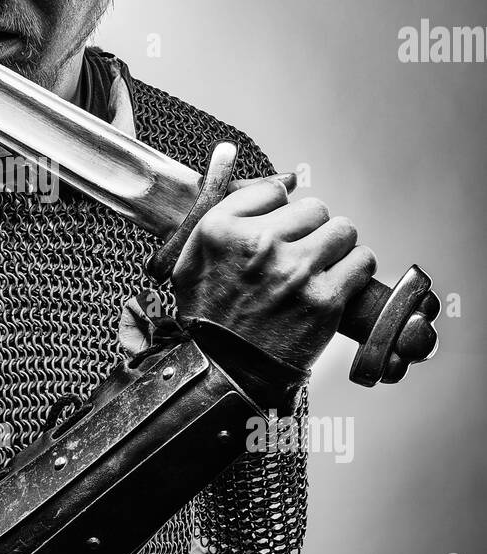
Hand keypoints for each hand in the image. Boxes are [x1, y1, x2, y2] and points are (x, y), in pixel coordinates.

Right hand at [170, 179, 377, 371]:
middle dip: (311, 229)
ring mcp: (295, 271)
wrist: (225, 371)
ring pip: (343, 229)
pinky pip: (362, 261)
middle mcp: (260, 244)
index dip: (279, 213)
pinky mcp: (324, 299)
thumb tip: (283, 182)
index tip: (277, 230)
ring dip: (337, 246)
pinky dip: (356, 269)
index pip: (273, 191)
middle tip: (300, 253)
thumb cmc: (209, 317)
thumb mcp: (191, 258)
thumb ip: (227, 212)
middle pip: (313, 208)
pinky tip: (339, 282)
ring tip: (322, 267)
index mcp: (221, 229)